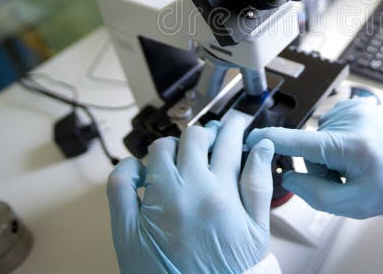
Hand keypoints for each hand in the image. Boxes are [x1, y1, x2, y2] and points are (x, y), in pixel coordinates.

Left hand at [107, 115, 274, 273]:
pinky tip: (140, 171)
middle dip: (203, 134)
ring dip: (171, 148)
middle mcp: (186, 193)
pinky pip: (120, 182)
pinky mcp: (129, 222)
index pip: (227, 141)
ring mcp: (155, 205)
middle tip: (208, 141)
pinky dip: (127, 169)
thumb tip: (262, 149)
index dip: (233, 125)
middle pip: (192, 139)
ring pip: (158, 151)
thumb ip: (259, 185)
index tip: (234, 123)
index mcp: (220, 194)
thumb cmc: (228, 272)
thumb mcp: (256, 231)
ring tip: (179, 159)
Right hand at [246, 98, 382, 218]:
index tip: (252, 138)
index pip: (304, 143)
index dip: (275, 142)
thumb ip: (316, 194)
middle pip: (310, 146)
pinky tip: (354, 150)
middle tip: (344, 177)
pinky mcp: (357, 103)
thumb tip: (289, 177)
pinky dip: (335, 141)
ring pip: (318, 137)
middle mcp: (355, 120)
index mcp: (354, 146)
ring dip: (328, 154)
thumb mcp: (354, 204)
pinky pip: (329, 125)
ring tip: (353, 164)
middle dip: (319, 166)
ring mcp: (357, 108)